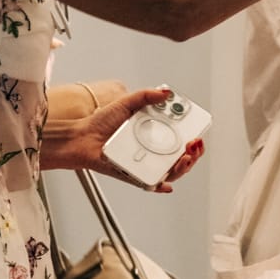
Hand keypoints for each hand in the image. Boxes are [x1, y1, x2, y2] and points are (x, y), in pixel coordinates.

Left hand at [42, 82, 205, 190]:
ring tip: (184, 157)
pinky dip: (160, 186)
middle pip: (181, 156)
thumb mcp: (126, 103)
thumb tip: (165, 92)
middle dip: (194, 153)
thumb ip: (145, 96)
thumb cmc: (100, 124)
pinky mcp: (134, 175)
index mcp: (153, 133)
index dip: (192, 137)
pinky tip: (166, 184)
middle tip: (193, 144)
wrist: (82, 138)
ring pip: (171, 171)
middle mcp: (152, 150)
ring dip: (183, 167)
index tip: (197, 132)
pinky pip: (151, 184)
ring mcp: (145, 163)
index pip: (180, 137)